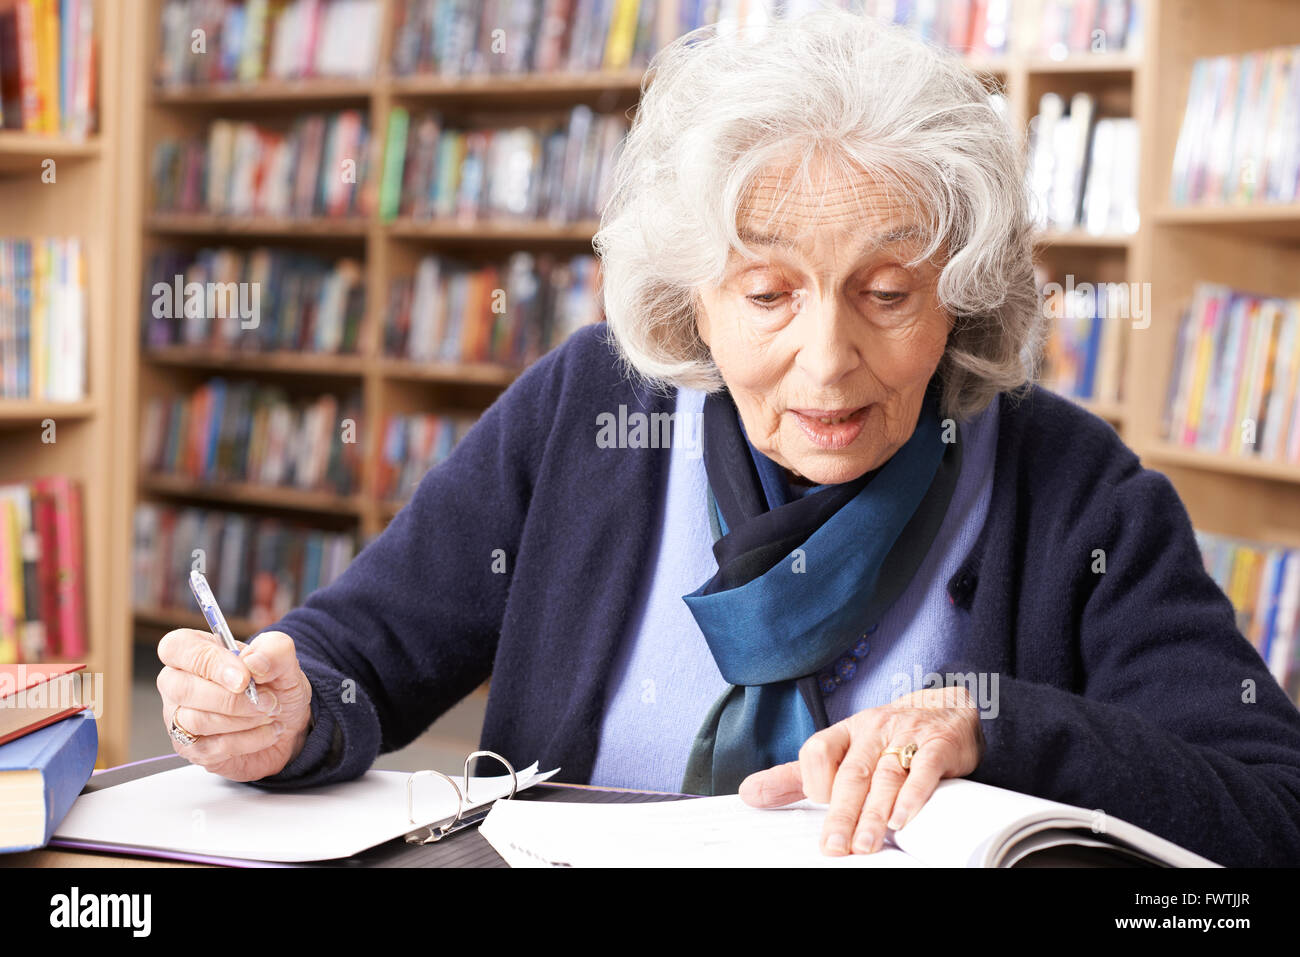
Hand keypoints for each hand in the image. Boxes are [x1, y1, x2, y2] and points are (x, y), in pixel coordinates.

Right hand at [156, 629, 312, 781]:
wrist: (288, 722)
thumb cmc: (276, 685)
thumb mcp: (285, 660)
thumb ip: (274, 650)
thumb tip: (254, 662)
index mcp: (194, 649)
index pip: (177, 647)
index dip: (211, 662)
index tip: (245, 677)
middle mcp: (177, 682)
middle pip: (182, 689)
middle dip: (232, 699)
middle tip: (267, 700)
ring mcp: (178, 718)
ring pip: (196, 721)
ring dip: (244, 719)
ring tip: (269, 713)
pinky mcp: (190, 748)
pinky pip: (212, 747)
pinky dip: (249, 740)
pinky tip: (267, 731)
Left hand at [738, 685, 984, 854]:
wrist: (948, 710)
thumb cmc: (885, 739)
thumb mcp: (839, 750)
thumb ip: (796, 776)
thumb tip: (748, 793)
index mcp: (845, 732)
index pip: (818, 750)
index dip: (815, 780)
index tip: (818, 806)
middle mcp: (873, 731)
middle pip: (852, 773)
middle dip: (841, 813)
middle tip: (833, 847)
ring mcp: (907, 737)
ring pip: (887, 777)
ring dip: (874, 813)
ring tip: (864, 845)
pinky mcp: (938, 747)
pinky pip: (924, 770)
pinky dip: (913, 795)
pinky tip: (902, 820)